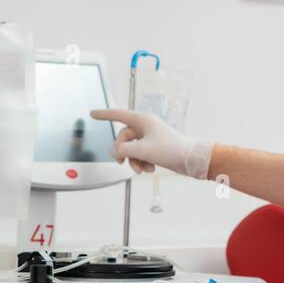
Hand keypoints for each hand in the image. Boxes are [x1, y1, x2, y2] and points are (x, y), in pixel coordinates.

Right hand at [89, 108, 212, 179]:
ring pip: (131, 149)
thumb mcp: (142, 150)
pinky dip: (142, 163)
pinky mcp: (154, 148)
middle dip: (123, 152)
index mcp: (142, 120)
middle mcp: (145, 127)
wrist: (190, 160)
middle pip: (123, 138)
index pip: (118, 115)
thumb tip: (114, 152)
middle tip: (123, 162)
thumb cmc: (171, 150)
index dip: (104, 114)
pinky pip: (140, 154)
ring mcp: (150, 138)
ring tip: (142, 169)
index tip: (93, 114)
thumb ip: (123, 150)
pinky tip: (150, 169)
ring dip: (134, 161)